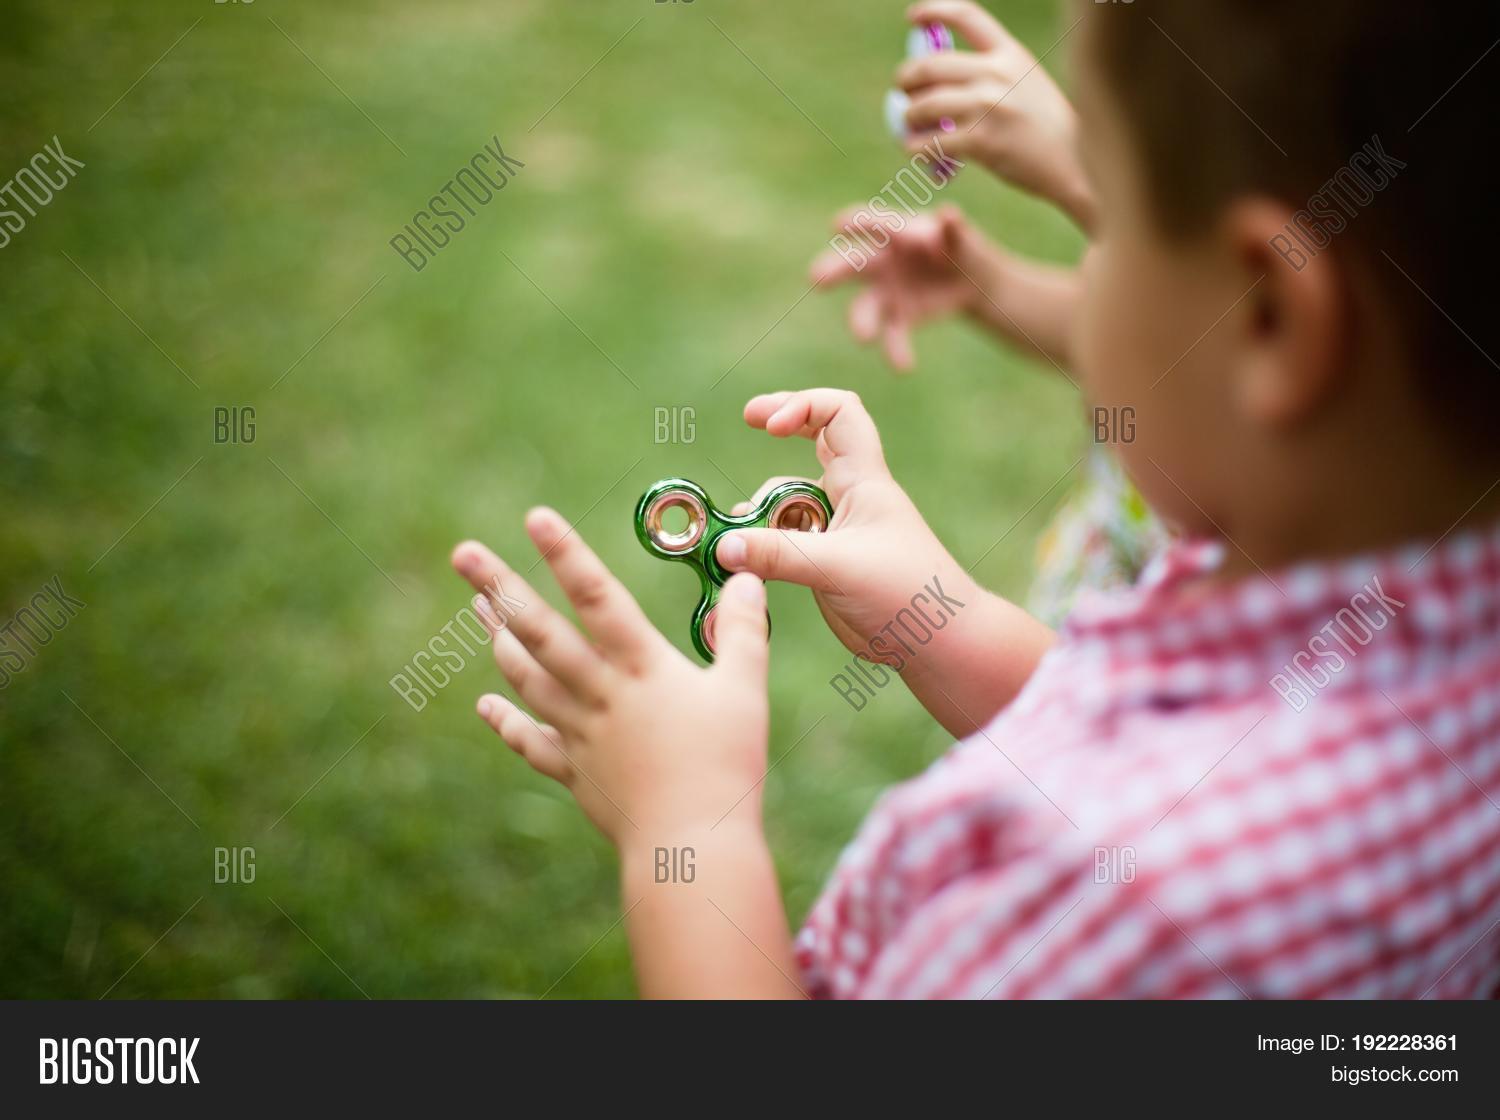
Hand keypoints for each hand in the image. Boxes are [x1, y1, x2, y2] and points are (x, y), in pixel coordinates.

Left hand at [451, 510, 773, 846]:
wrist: (691, 848)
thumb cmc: (726, 767)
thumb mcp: (745, 691)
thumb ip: (743, 631)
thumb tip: (746, 577)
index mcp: (642, 668)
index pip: (598, 597)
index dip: (566, 554)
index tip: (534, 517)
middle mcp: (601, 694)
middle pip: (541, 632)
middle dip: (500, 588)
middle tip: (462, 553)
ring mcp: (582, 734)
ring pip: (528, 678)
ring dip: (499, 640)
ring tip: (477, 608)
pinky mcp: (577, 773)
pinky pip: (533, 743)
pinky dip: (507, 722)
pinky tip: (485, 705)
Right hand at [717, 389, 971, 655]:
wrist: (936, 642)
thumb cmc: (905, 593)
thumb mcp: (836, 567)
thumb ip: (779, 554)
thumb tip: (722, 546)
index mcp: (863, 481)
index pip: (839, 414)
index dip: (802, 405)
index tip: (767, 425)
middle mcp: (849, 496)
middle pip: (816, 437)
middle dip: (783, 422)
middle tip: (749, 418)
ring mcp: (837, 528)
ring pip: (790, 498)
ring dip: (761, 507)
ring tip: (736, 535)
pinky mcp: (827, 561)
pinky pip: (787, 538)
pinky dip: (763, 543)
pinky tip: (744, 562)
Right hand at [811, 203, 1080, 373]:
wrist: (970, 280)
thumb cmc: (959, 247)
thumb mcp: (962, 237)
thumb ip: (953, 229)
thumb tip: (949, 215)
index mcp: (894, 234)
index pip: (872, 225)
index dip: (855, 223)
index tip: (838, 225)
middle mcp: (880, 263)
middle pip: (852, 266)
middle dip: (833, 270)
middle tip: (816, 277)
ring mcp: (885, 292)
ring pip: (865, 307)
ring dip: (861, 322)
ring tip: (862, 337)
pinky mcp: (899, 318)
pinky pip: (892, 335)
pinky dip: (895, 350)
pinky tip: (904, 367)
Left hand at [899, 1, 1094, 228]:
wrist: (1074, 163)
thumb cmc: (1047, 126)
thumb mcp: (1027, 80)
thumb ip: (993, 71)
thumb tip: (939, 76)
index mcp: (1009, 53)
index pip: (966, 16)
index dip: (933, 11)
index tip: (912, 18)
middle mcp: (997, 73)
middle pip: (932, 65)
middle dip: (906, 77)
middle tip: (902, 89)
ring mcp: (988, 107)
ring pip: (924, 104)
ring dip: (908, 116)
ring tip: (909, 124)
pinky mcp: (981, 141)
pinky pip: (931, 142)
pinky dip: (915, 147)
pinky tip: (916, 151)